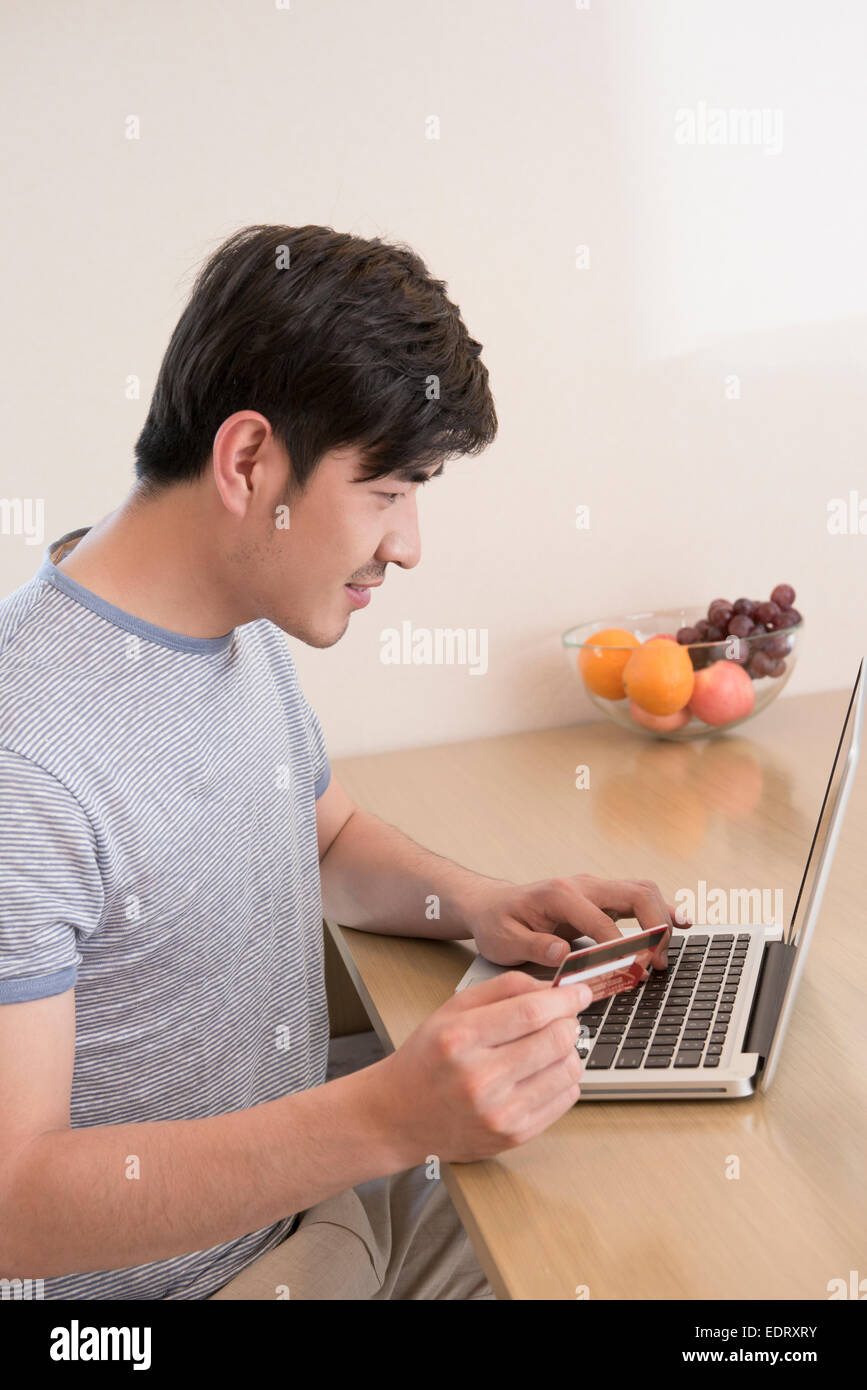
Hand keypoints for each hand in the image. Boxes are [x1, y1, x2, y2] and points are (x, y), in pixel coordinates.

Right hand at [368, 969, 593, 1164]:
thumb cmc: (427, 1058)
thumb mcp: (452, 1010)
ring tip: (548, 1047)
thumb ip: (503, 989)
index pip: (531, 1012)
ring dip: (568, 1051)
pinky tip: (542, 1072)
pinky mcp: (513, 1136)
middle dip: (568, 1022)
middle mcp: (479, 1078)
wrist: (399, 1116)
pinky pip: (565, 1100)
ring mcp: (498, 1112)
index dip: (564, 998)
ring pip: (567, 1070)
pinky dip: (563, 1079)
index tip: (579, 991)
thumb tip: (552, 987)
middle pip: (555, 1040)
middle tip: (562, 1018)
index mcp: (460, 1039)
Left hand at [465, 873, 692, 970]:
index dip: (624, 949)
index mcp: (560, 894)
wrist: (492, 905)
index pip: (605, 921)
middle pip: (636, 894)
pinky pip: (638, 897)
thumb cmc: (498, 923)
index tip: (633, 973)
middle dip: (655, 929)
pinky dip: (661, 909)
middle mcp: (583, 885)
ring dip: (662, 920)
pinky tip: (681, 922)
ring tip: (666, 956)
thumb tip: (564, 954)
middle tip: (656, 965)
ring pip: (643, 891)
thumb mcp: (504, 940)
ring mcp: (595, 889)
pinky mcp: (601, 898)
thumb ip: (534, 946)